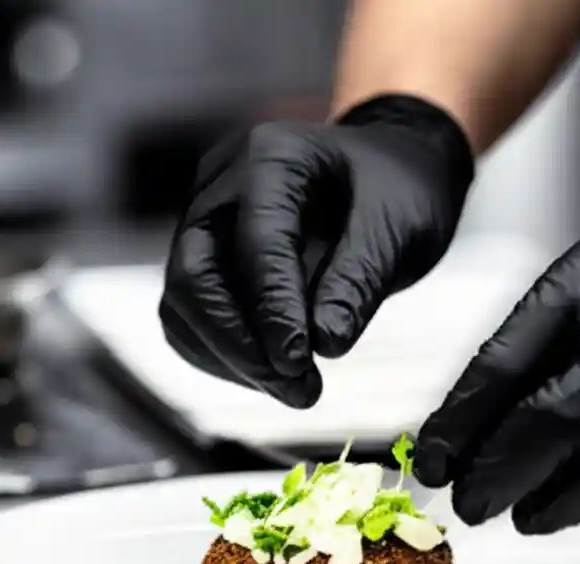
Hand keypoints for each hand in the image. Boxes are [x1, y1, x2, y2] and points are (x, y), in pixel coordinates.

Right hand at [159, 94, 473, 407]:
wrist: (388, 171)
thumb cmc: (397, 190)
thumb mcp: (398, 228)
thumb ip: (359, 281)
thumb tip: (325, 345)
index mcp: (271, 156)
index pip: (255, 241)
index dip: (272, 308)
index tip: (299, 363)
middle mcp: (220, 184)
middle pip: (193, 275)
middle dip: (238, 344)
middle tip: (298, 390)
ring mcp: (202, 221)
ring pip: (182, 305)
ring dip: (231, 359)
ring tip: (297, 390)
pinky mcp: (201, 258)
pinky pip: (189, 318)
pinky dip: (225, 356)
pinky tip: (274, 374)